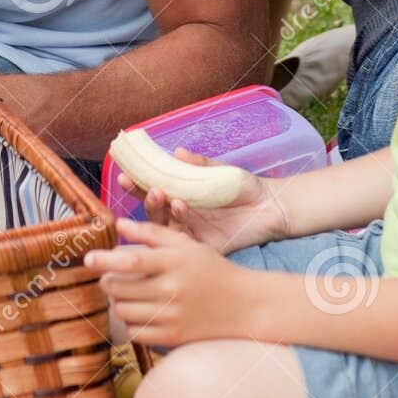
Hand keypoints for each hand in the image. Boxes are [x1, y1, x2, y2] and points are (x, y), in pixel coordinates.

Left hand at [85, 219, 253, 347]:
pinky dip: (131, 321)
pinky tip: (142, 311)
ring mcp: (172, 316)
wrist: (243, 306)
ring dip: (118, 301)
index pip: (131, 260)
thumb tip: (120, 224)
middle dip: (108, 281)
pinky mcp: (171, 338)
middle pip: (120, 288)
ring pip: (123, 311)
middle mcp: (172, 290)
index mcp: (175, 262)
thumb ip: (152, 232)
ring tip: (129, 293)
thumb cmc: (212, 269)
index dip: (105, 260)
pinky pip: (135, 332)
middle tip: (111, 276)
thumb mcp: (186, 244)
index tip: (88, 258)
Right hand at [127, 148, 287, 254]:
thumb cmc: (245, 187)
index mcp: (182, 195)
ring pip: (164, 226)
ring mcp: (191, 231)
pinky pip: (185, 237)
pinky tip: (181, 205)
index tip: (125, 173)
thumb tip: (176, 151)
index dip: (138, 183)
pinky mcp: (203, 245)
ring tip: (160, 192)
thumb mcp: (221, 171)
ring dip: (158, 209)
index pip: (154, 189)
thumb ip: (199, 164)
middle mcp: (182, 214)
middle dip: (143, 197)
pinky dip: (181, 219)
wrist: (271, 206)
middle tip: (142, 185)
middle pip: (154, 210)